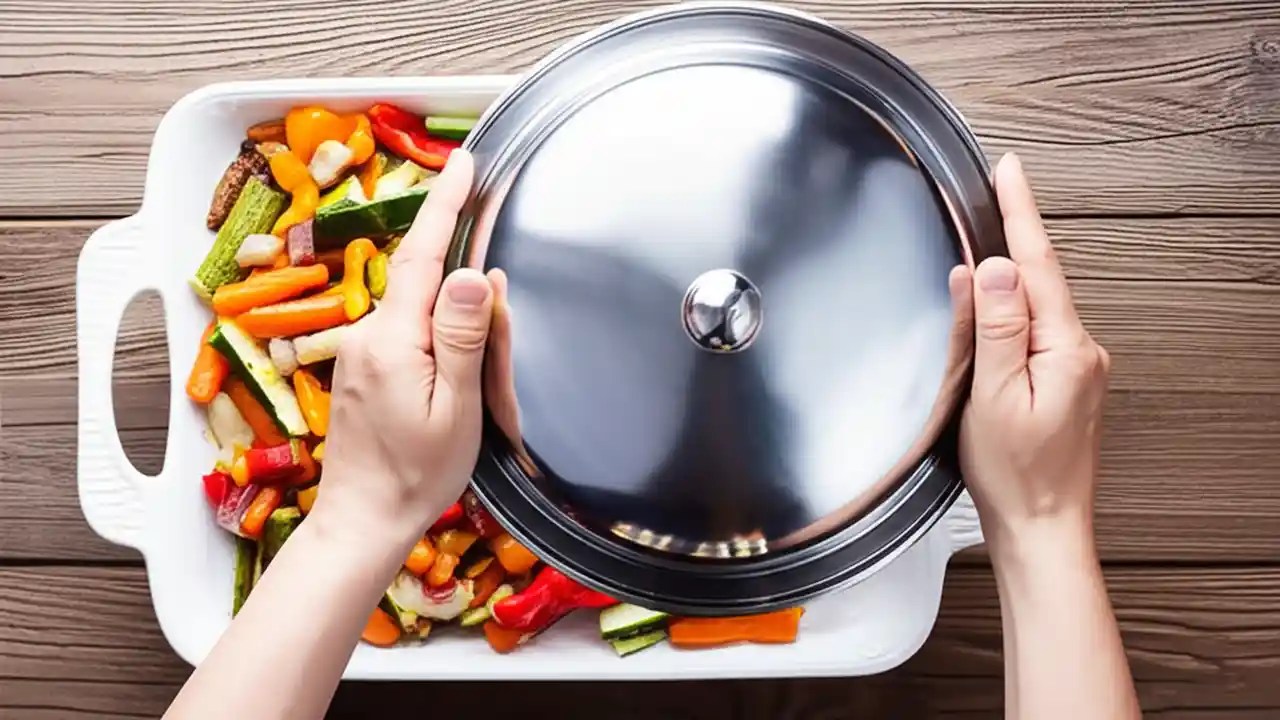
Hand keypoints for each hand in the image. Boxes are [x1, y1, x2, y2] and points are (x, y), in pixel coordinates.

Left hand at [316, 150, 495, 546]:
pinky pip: (405, 329)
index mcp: (393, 339)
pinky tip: (452, 357)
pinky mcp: (363, 370)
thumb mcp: (457, 408)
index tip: (463, 161)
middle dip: (452, 248)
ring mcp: (361, 352)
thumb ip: (464, 337)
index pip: (423, 255)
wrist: (362, 522)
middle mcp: (368, 335)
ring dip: (448, 299)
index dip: (444, 204)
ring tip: (477, 338)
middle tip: (481, 229)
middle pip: (420, 276)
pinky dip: (434, 323)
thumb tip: (475, 274)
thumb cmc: (417, 475)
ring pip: (415, 306)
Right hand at [953, 153, 1110, 562]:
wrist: (1042, 527)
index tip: (1010, 169)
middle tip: (990, 191)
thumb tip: (995, 270)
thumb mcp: (995, 398)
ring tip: (981, 251)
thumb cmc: (1016, 475)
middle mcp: (1081, 352)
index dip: (1020, 213)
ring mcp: (1078, 367)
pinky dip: (1012, 311)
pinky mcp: (1067, 381)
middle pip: (1040, 279)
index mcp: (1066, 350)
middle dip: (1013, 236)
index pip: (1039, 265)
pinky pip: (1036, 329)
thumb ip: (996, 330)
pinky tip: (994, 311)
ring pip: (1036, 305)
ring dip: (1010, 277)